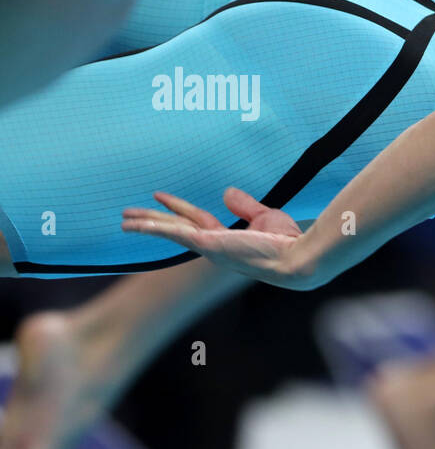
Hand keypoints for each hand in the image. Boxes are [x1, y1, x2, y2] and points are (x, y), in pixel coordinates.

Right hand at [122, 188, 315, 288]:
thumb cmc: (286, 242)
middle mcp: (213, 246)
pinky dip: (154, 229)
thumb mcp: (263, 217)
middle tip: (126, 215)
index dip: (177, 207)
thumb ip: (244, 206)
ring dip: (146, 226)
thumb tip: (227, 192)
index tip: (160, 196)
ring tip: (123, 221)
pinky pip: (176, 234)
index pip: (195, 220)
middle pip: (175, 228)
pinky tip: (137, 225)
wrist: (297, 256)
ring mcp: (209, 247)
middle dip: (151, 221)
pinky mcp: (209, 245)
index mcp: (224, 239)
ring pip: (170, 232)